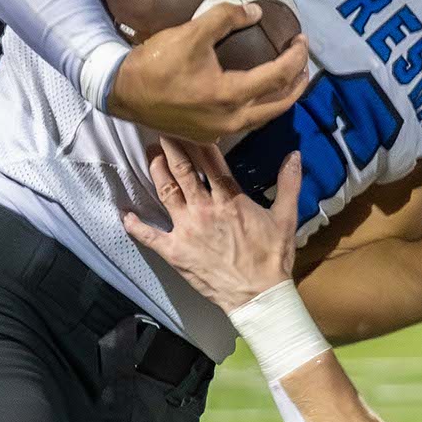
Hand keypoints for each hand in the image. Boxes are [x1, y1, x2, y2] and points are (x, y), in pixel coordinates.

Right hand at [107, 6, 314, 143]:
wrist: (121, 92)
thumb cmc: (155, 63)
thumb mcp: (191, 33)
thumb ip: (225, 18)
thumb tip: (255, 12)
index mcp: (231, 95)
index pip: (278, 76)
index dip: (295, 57)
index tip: (302, 40)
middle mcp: (230, 119)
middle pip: (279, 105)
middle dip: (297, 84)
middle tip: (304, 64)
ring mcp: (218, 131)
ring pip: (262, 117)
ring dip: (279, 99)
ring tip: (288, 80)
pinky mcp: (205, 134)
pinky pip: (243, 123)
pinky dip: (258, 108)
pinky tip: (255, 95)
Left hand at [125, 140, 301, 309]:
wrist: (258, 296)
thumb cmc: (272, 257)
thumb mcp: (286, 218)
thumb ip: (288, 184)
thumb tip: (295, 155)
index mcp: (230, 200)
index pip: (210, 162)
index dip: (197, 141)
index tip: (187, 126)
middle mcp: (205, 209)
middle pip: (183, 171)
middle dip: (171, 149)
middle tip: (161, 131)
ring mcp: (187, 229)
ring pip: (166, 193)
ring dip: (157, 172)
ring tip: (151, 156)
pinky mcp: (175, 251)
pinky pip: (149, 236)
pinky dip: (135, 225)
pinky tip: (126, 214)